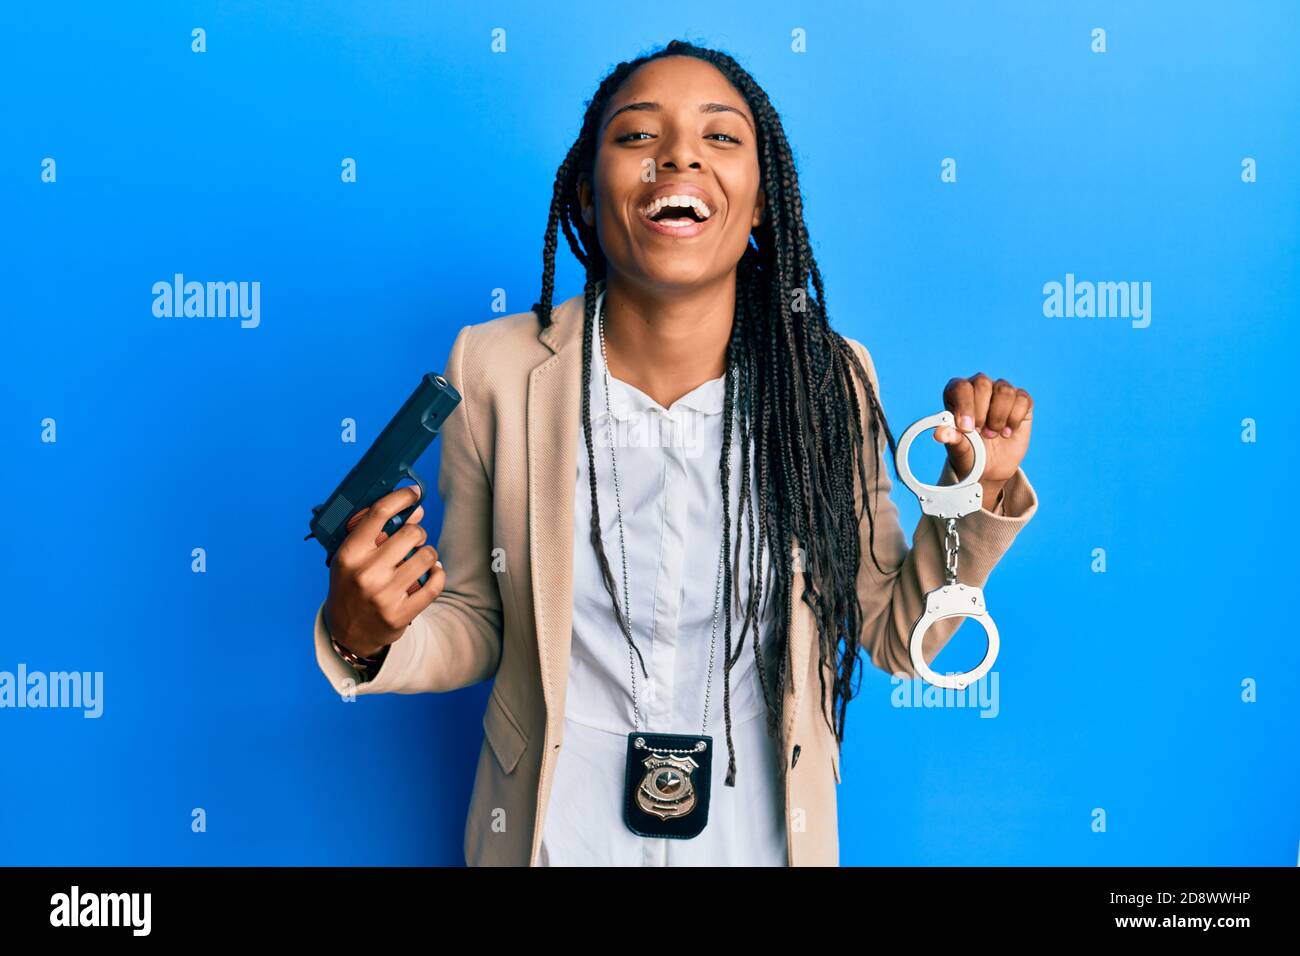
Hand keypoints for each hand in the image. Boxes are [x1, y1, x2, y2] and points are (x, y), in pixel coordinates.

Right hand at [323, 484, 445, 658]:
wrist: (348, 632)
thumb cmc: (351, 585)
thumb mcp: (354, 557)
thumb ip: (379, 532)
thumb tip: (417, 511)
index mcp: (349, 554)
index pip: (378, 513)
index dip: (401, 497)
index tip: (413, 493)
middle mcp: (365, 573)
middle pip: (411, 533)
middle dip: (418, 532)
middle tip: (413, 540)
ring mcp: (383, 595)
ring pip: (427, 557)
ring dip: (429, 554)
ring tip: (420, 559)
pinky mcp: (400, 614)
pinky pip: (435, 584)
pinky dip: (438, 574)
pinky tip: (432, 573)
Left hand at [933, 373, 1033, 485]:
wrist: (990, 467)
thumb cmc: (969, 452)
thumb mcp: (958, 448)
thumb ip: (951, 438)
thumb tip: (940, 434)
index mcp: (957, 394)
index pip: (960, 387)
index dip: (965, 405)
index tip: (967, 428)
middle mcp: (978, 387)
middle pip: (982, 383)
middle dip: (982, 412)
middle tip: (980, 432)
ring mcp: (1000, 392)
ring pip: (1004, 390)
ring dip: (998, 417)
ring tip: (992, 433)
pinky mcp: (1021, 401)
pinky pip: (1022, 399)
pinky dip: (1014, 419)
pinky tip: (1007, 432)